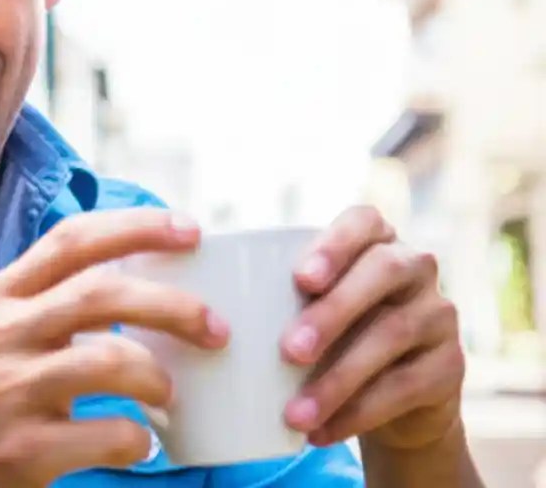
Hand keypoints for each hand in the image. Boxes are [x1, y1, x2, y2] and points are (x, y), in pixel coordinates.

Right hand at [0, 209, 230, 487]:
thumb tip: (126, 302)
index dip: (136, 227)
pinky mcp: (20, 450)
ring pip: (113, 361)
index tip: (188, 229)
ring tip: (168, 398)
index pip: (70, 241)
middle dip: (174, 305)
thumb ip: (35, 314)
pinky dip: (137, 441)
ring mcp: (7, 392)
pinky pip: (109, 435)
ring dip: (158, 380)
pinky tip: (135, 446)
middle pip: (104, 293)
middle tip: (215, 327)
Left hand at [282, 206, 464, 450]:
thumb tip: (203, 302)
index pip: (364, 221)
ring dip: (338, 378)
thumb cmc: (331, 334)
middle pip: (382, 273)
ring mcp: (438, 314)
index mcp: (375, 241)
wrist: (391, 398)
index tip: (301, 278)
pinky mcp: (450, 365)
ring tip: (294, 413)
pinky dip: (357, 412)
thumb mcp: (307, 307)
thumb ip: (275, 295)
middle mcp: (415, 267)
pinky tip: (320, 431)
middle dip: (333, 312)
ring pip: (393, 334)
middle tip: (289, 351)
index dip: (336, 244)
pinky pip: (405, 387)